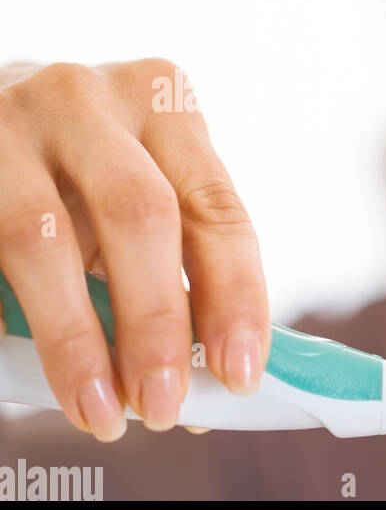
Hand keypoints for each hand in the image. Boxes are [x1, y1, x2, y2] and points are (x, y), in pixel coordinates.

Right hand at [0, 60, 269, 439]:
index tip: (238, 372)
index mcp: (164, 102)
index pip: (217, 209)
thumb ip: (181, 269)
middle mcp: (89, 99)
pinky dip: (11, 325)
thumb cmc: (83, 173)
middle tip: (162, 406)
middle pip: (140, 215)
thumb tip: (212, 383)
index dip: (236, 298)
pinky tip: (26, 372)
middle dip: (156, 323)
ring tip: (99, 410)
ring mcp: (9, 121)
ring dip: (76, 340)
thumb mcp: (145, 195)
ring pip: (40, 239)